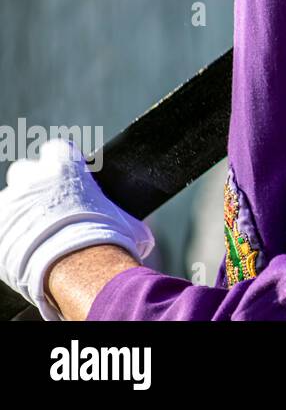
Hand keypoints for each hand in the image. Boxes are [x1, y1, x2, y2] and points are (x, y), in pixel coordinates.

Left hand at [0, 139, 152, 319]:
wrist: (78, 270)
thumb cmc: (108, 240)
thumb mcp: (128, 221)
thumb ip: (123, 215)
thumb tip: (138, 230)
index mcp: (66, 166)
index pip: (57, 148)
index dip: (62, 162)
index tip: (67, 177)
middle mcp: (33, 178)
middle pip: (25, 170)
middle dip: (33, 185)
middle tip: (48, 206)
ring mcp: (10, 204)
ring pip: (10, 201)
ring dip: (20, 213)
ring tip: (35, 235)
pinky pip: (1, 228)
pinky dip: (9, 237)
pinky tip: (25, 251)